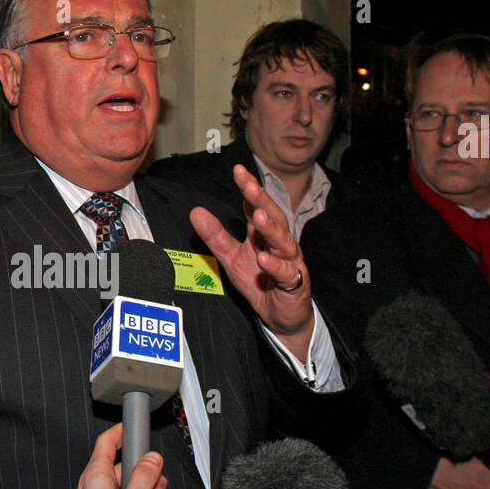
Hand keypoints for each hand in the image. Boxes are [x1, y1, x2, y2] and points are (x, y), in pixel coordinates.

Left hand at [190, 164, 313, 356]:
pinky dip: (275, 265)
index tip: (238, 171)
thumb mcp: (231, 258)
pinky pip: (285, 272)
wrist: (280, 316)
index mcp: (264, 234)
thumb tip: (195, 212)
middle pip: (273, 217)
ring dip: (270, 229)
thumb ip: (215, 236)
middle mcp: (279, 243)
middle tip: (250, 187)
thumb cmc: (260, 282)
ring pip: (282, 241)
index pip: (257, 207)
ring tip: (259, 217)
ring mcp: (290, 262)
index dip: (249, 189)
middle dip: (262, 201)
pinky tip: (264, 258)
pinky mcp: (294, 283)